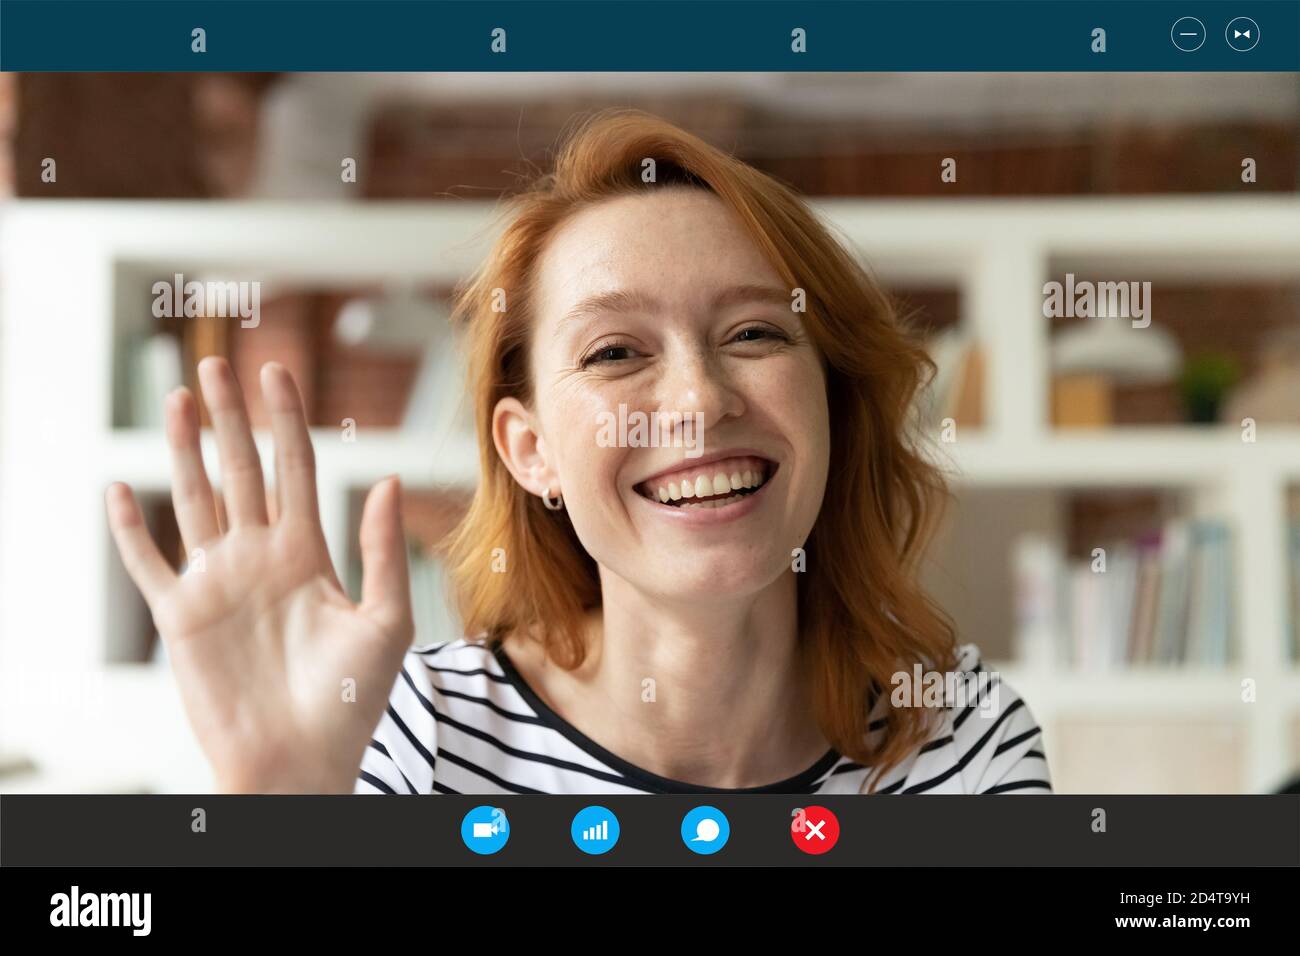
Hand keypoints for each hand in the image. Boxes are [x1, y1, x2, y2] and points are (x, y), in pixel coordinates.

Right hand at [105, 357, 413, 792]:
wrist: (302, 762)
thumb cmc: (351, 700)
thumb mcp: (384, 621)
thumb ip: (381, 550)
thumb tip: (386, 480)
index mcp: (307, 553)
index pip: (295, 469)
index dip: (286, 420)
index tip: (279, 371)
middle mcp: (259, 557)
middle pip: (241, 471)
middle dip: (229, 418)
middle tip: (217, 363)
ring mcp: (217, 583)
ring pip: (195, 500)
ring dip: (184, 451)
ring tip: (177, 400)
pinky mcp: (181, 617)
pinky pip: (149, 564)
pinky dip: (131, 528)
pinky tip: (122, 488)